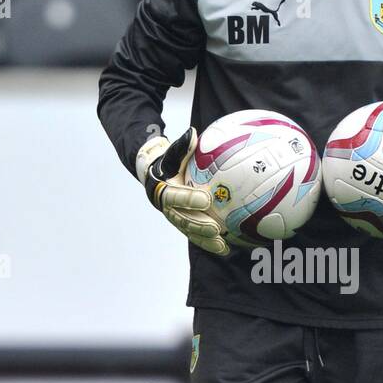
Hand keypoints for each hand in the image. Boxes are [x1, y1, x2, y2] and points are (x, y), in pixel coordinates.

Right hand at [140, 128, 229, 255]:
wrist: (156, 176)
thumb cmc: (169, 161)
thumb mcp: (173, 151)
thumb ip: (182, 145)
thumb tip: (193, 132)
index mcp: (162, 189)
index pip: (174, 196)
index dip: (188, 199)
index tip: (205, 199)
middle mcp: (166, 207)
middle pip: (181, 219)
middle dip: (198, 225)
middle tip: (216, 228)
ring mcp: (174, 218)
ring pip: (189, 231)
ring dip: (205, 240)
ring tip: (222, 246)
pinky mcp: (183, 225)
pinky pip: (196, 236)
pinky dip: (209, 244)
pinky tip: (226, 249)